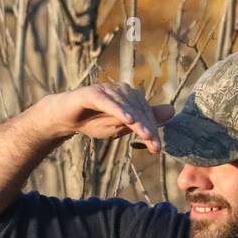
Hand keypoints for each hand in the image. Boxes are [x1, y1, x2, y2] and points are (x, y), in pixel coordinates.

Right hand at [39, 81, 172, 153]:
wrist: (65, 118)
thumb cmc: (94, 120)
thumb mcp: (121, 125)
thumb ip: (144, 119)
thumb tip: (172, 110)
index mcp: (130, 97)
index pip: (145, 113)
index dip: (152, 129)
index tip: (157, 148)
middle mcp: (120, 90)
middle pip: (139, 109)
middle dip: (147, 128)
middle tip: (154, 146)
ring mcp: (106, 90)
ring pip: (126, 106)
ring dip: (137, 121)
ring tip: (145, 136)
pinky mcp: (92, 93)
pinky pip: (108, 102)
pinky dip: (119, 110)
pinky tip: (128, 120)